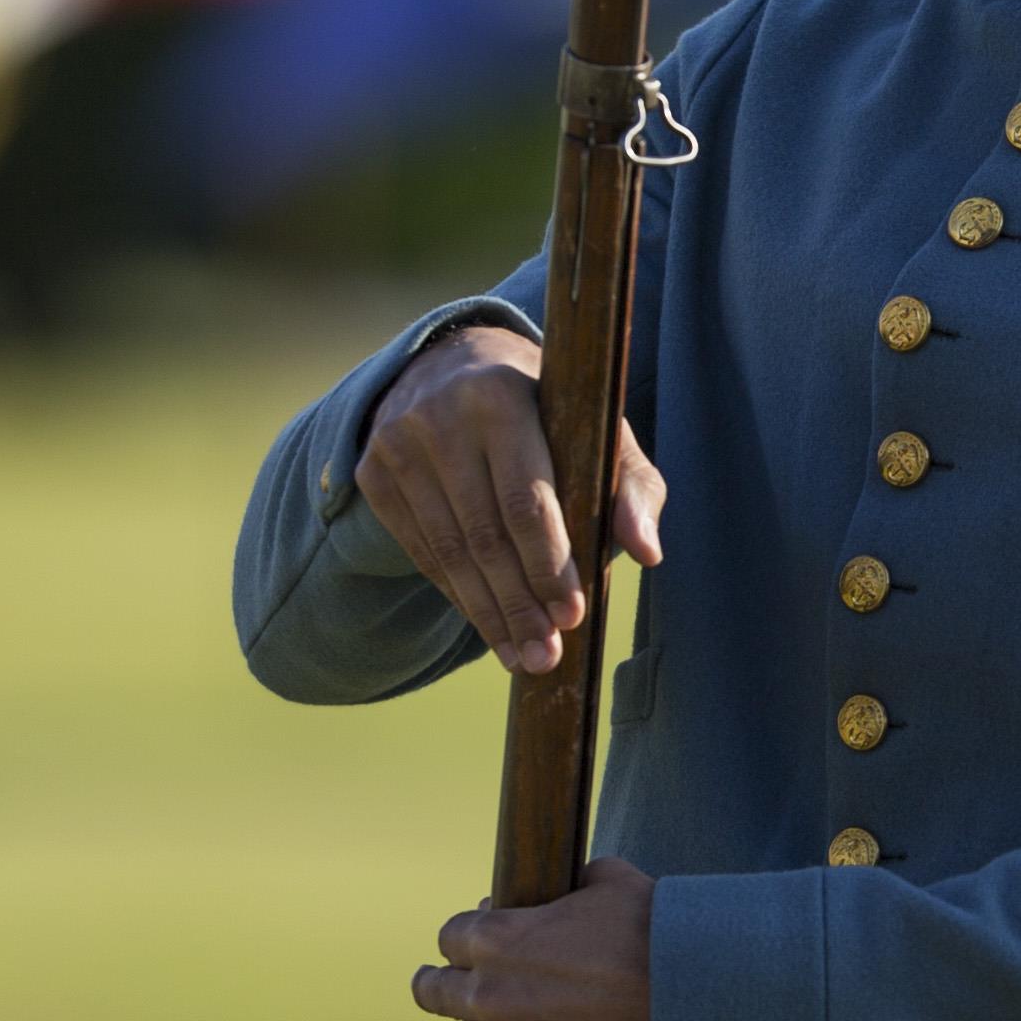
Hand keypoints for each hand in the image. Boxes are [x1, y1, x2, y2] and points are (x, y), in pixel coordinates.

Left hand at [353, 859, 654, 1020]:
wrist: (699, 1003)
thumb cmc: (662, 934)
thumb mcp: (613, 882)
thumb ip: (578, 880)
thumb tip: (574, 881)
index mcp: (500, 939)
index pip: (455, 935)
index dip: (471, 937)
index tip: (492, 937)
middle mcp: (489, 997)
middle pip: (436, 991)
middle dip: (443, 987)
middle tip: (462, 993)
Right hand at [357, 323, 666, 676]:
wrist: (451, 363)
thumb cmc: (547, 407)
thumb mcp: (599, 427)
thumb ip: (632, 486)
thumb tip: (648, 553)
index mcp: (501, 397)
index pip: (524, 500)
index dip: (549, 566)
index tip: (573, 618)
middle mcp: (439, 417)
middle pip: (483, 536)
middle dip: (518, 606)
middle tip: (545, 656)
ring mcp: (397, 445)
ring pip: (447, 551)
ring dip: (486, 613)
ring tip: (521, 656)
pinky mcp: (372, 472)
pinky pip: (418, 549)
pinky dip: (455, 593)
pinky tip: (486, 623)